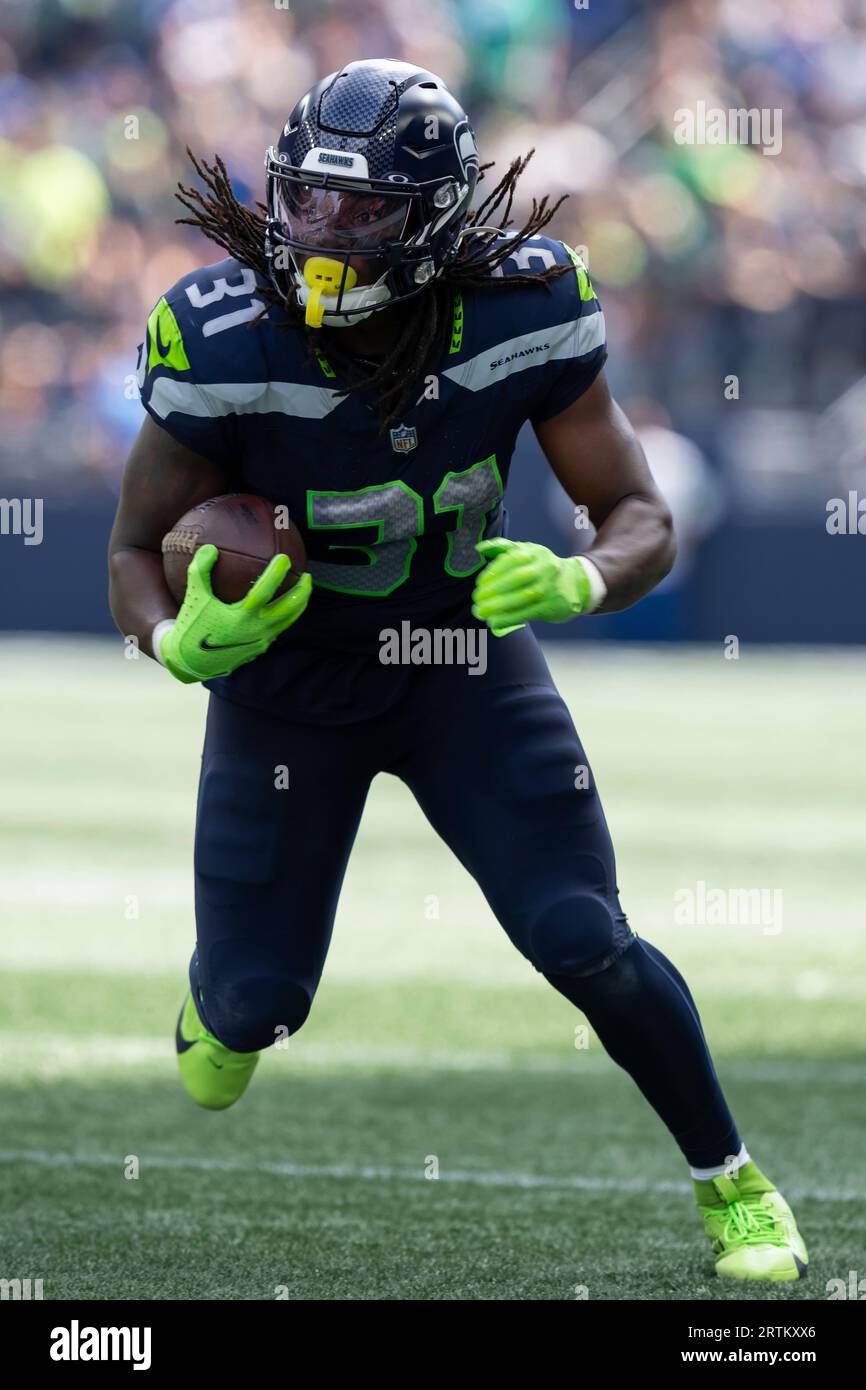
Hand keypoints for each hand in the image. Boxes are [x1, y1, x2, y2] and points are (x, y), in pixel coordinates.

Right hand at [160, 544, 311, 682]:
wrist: (191, 662)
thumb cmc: (192, 626)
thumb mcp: (194, 597)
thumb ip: (200, 570)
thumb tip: (211, 548)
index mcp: (242, 616)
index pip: (266, 590)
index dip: (277, 573)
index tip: (285, 558)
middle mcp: (256, 629)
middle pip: (289, 608)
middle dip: (303, 591)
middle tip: (306, 575)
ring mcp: (261, 640)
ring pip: (288, 620)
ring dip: (299, 604)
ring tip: (302, 590)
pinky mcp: (260, 648)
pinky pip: (278, 629)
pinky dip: (286, 616)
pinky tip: (284, 607)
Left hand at [472, 538, 593, 635]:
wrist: (575, 584)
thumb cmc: (542, 567)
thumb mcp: (527, 551)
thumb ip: (503, 547)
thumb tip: (480, 547)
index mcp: (536, 552)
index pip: (511, 560)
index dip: (493, 572)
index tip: (479, 584)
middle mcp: (545, 568)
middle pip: (516, 578)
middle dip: (493, 590)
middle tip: (476, 599)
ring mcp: (549, 588)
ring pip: (521, 598)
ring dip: (498, 607)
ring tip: (481, 612)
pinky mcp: (551, 607)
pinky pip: (527, 614)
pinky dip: (508, 619)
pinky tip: (494, 622)